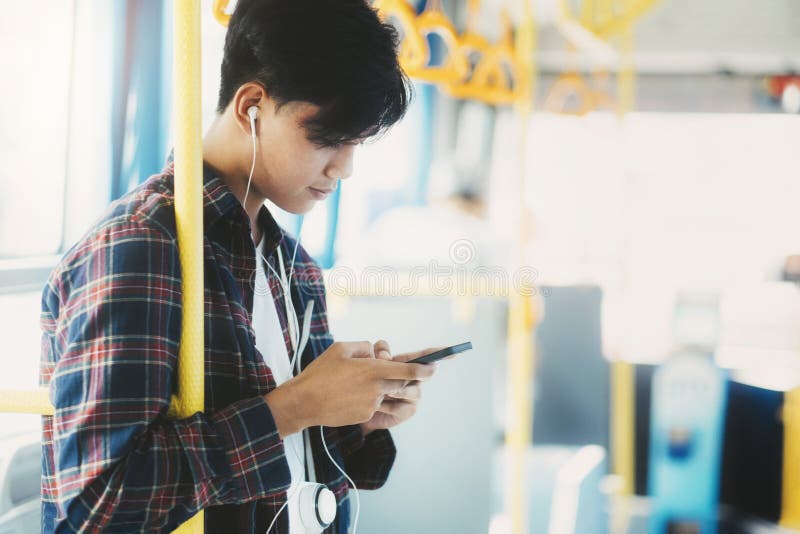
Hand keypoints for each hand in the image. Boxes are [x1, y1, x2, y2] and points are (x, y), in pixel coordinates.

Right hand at [264, 341, 434, 437]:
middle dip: (416, 382)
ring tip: (388, 386)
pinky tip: (360, 395)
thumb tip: (375, 352)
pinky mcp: (365, 416)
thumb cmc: (320, 373)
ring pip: (394, 398)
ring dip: (397, 393)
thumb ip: (364, 347)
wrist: (304, 402)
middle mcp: (377, 389)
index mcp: (373, 370)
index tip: (434, 368)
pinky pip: (379, 407)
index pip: (409, 371)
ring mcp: (372, 405)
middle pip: (407, 387)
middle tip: (419, 376)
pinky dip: (377, 400)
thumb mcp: (341, 349)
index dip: (425, 370)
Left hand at [359, 341, 440, 435]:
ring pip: (409, 390)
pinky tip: (376, 405)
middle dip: (413, 374)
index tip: (453, 353)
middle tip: (401, 374)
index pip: (425, 356)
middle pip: (422, 374)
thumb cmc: (367, 381)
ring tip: (381, 392)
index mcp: (408, 365)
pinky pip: (398, 406)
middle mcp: (415, 380)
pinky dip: (384, 405)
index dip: (440, 353)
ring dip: (393, 390)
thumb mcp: (371, 362)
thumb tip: (385, 356)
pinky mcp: (408, 411)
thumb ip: (380, 352)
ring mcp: (414, 396)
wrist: (358, 406)